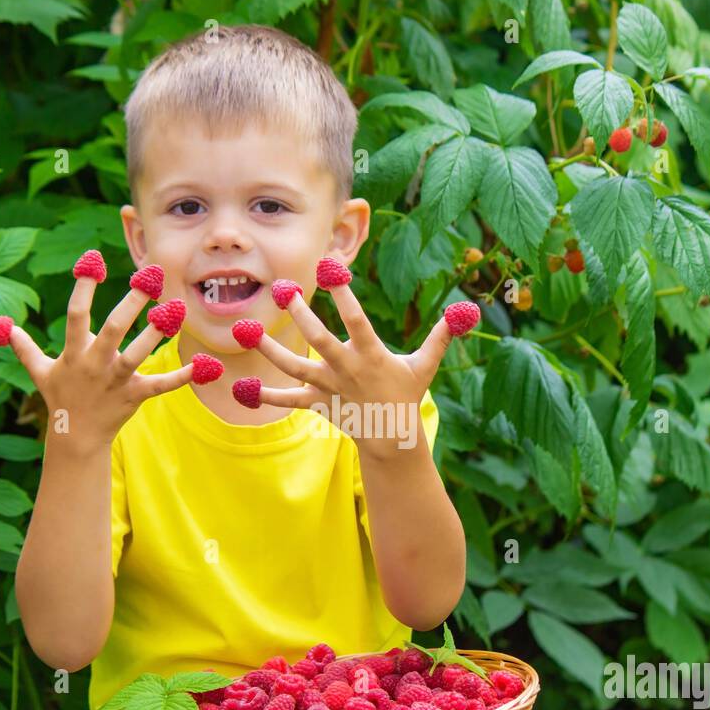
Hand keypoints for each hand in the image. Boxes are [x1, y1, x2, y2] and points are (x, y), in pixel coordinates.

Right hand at [0, 255, 194, 449]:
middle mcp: (95, 365)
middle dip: (131, 304)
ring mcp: (116, 381)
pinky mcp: (135, 396)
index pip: (76, 315)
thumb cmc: (60, 399)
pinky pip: (162, 385)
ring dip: (157, 334)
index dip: (84, 288)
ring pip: (138, 354)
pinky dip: (183, 376)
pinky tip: (205, 365)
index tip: (93, 259)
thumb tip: (1, 327)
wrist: (75, 438)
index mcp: (73, 353)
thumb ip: (23, 347)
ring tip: (176, 308)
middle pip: (114, 330)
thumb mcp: (38, 372)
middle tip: (149, 277)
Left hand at [241, 259, 478, 457]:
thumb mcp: (424, 365)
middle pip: (319, 339)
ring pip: (294, 366)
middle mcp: (346, 370)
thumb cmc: (406, 396)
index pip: (356, 321)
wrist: (391, 440)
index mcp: (371, 355)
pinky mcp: (317, 404)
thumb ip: (440, 336)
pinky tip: (244, 387)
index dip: (344, 296)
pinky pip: (288, 400)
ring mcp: (328, 388)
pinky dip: (266, 396)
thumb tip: (465, 311)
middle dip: (301, 315)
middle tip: (284, 289)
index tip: (331, 269)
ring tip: (247, 329)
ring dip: (270, 349)